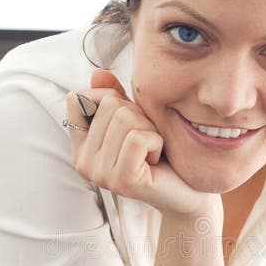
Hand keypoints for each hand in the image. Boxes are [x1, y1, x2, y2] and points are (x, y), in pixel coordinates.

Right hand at [65, 69, 219, 217]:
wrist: (188, 192)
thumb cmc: (162, 153)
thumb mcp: (136, 118)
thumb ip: (114, 97)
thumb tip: (98, 73)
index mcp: (80, 147)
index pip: (77, 99)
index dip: (109, 97)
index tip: (130, 121)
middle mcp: (83, 163)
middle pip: (109, 105)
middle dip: (138, 115)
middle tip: (148, 141)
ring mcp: (100, 174)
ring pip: (124, 119)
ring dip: (149, 129)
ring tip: (153, 151)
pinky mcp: (122, 181)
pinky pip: (138, 138)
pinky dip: (156, 142)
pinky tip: (157, 159)